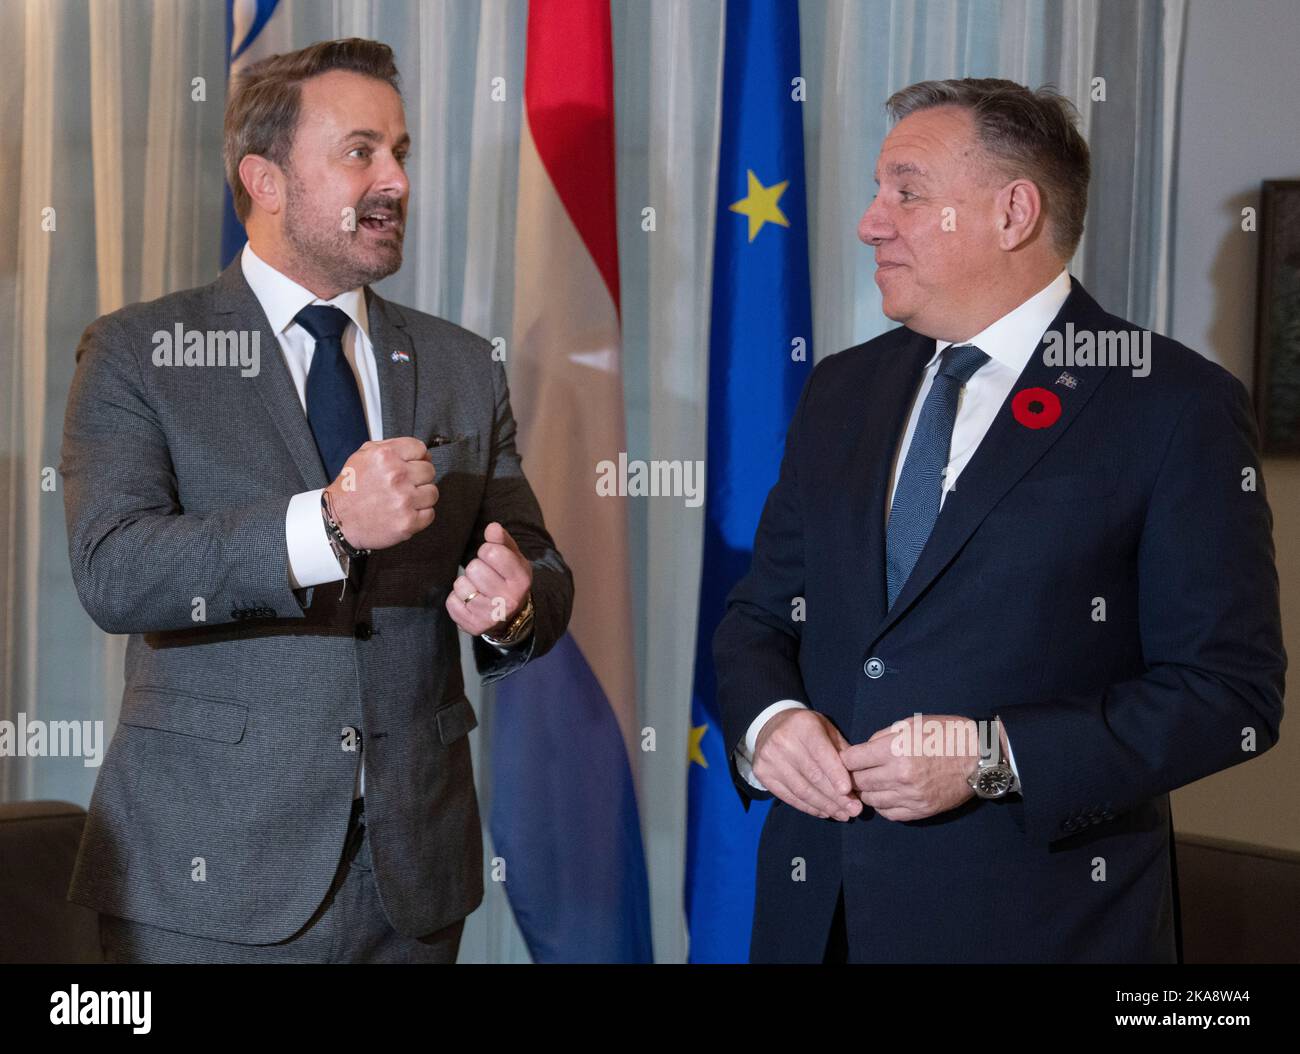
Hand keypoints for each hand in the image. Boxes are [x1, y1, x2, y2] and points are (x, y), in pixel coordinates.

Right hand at [325, 437, 436, 549]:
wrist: (338, 520)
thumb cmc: (350, 489)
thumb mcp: (363, 455)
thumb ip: (391, 448)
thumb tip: (421, 451)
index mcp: (386, 456)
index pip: (421, 449)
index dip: (418, 457)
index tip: (413, 465)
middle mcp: (397, 476)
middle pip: (429, 470)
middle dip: (418, 477)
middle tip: (404, 485)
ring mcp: (404, 500)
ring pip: (432, 492)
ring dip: (421, 497)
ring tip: (403, 500)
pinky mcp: (408, 522)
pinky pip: (430, 514)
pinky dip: (420, 515)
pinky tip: (404, 512)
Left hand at [446, 522, 532, 635]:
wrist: (512, 617)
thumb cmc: (509, 580)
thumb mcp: (513, 558)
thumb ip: (502, 541)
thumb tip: (492, 527)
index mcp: (521, 580)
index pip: (491, 552)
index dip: (487, 551)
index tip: (492, 559)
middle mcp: (508, 600)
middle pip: (473, 568)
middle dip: (476, 568)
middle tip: (485, 576)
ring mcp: (490, 616)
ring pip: (461, 585)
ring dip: (465, 583)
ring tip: (477, 588)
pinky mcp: (473, 626)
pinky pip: (451, 602)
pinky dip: (456, 599)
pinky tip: (470, 601)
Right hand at [751, 709, 863, 821]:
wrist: (771, 725)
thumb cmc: (807, 729)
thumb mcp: (827, 730)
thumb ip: (842, 751)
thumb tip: (858, 779)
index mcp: (803, 725)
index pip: (821, 754)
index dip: (835, 774)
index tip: (849, 792)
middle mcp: (783, 741)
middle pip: (812, 776)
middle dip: (835, 797)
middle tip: (854, 810)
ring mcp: (769, 759)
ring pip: (801, 790)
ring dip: (824, 806)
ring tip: (842, 815)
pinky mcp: (762, 773)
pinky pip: (789, 796)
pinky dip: (808, 807)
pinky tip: (824, 812)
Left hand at [839, 714, 981, 821]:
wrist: (978, 756)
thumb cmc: (944, 734)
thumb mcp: (909, 724)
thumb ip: (881, 737)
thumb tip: (862, 752)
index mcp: (895, 750)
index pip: (852, 760)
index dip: (847, 758)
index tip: (850, 758)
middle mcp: (899, 775)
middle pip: (859, 782)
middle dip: (855, 775)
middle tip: (860, 771)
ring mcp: (910, 796)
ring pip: (871, 800)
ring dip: (868, 791)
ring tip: (874, 783)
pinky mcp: (920, 811)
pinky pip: (889, 814)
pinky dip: (883, 805)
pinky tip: (888, 795)